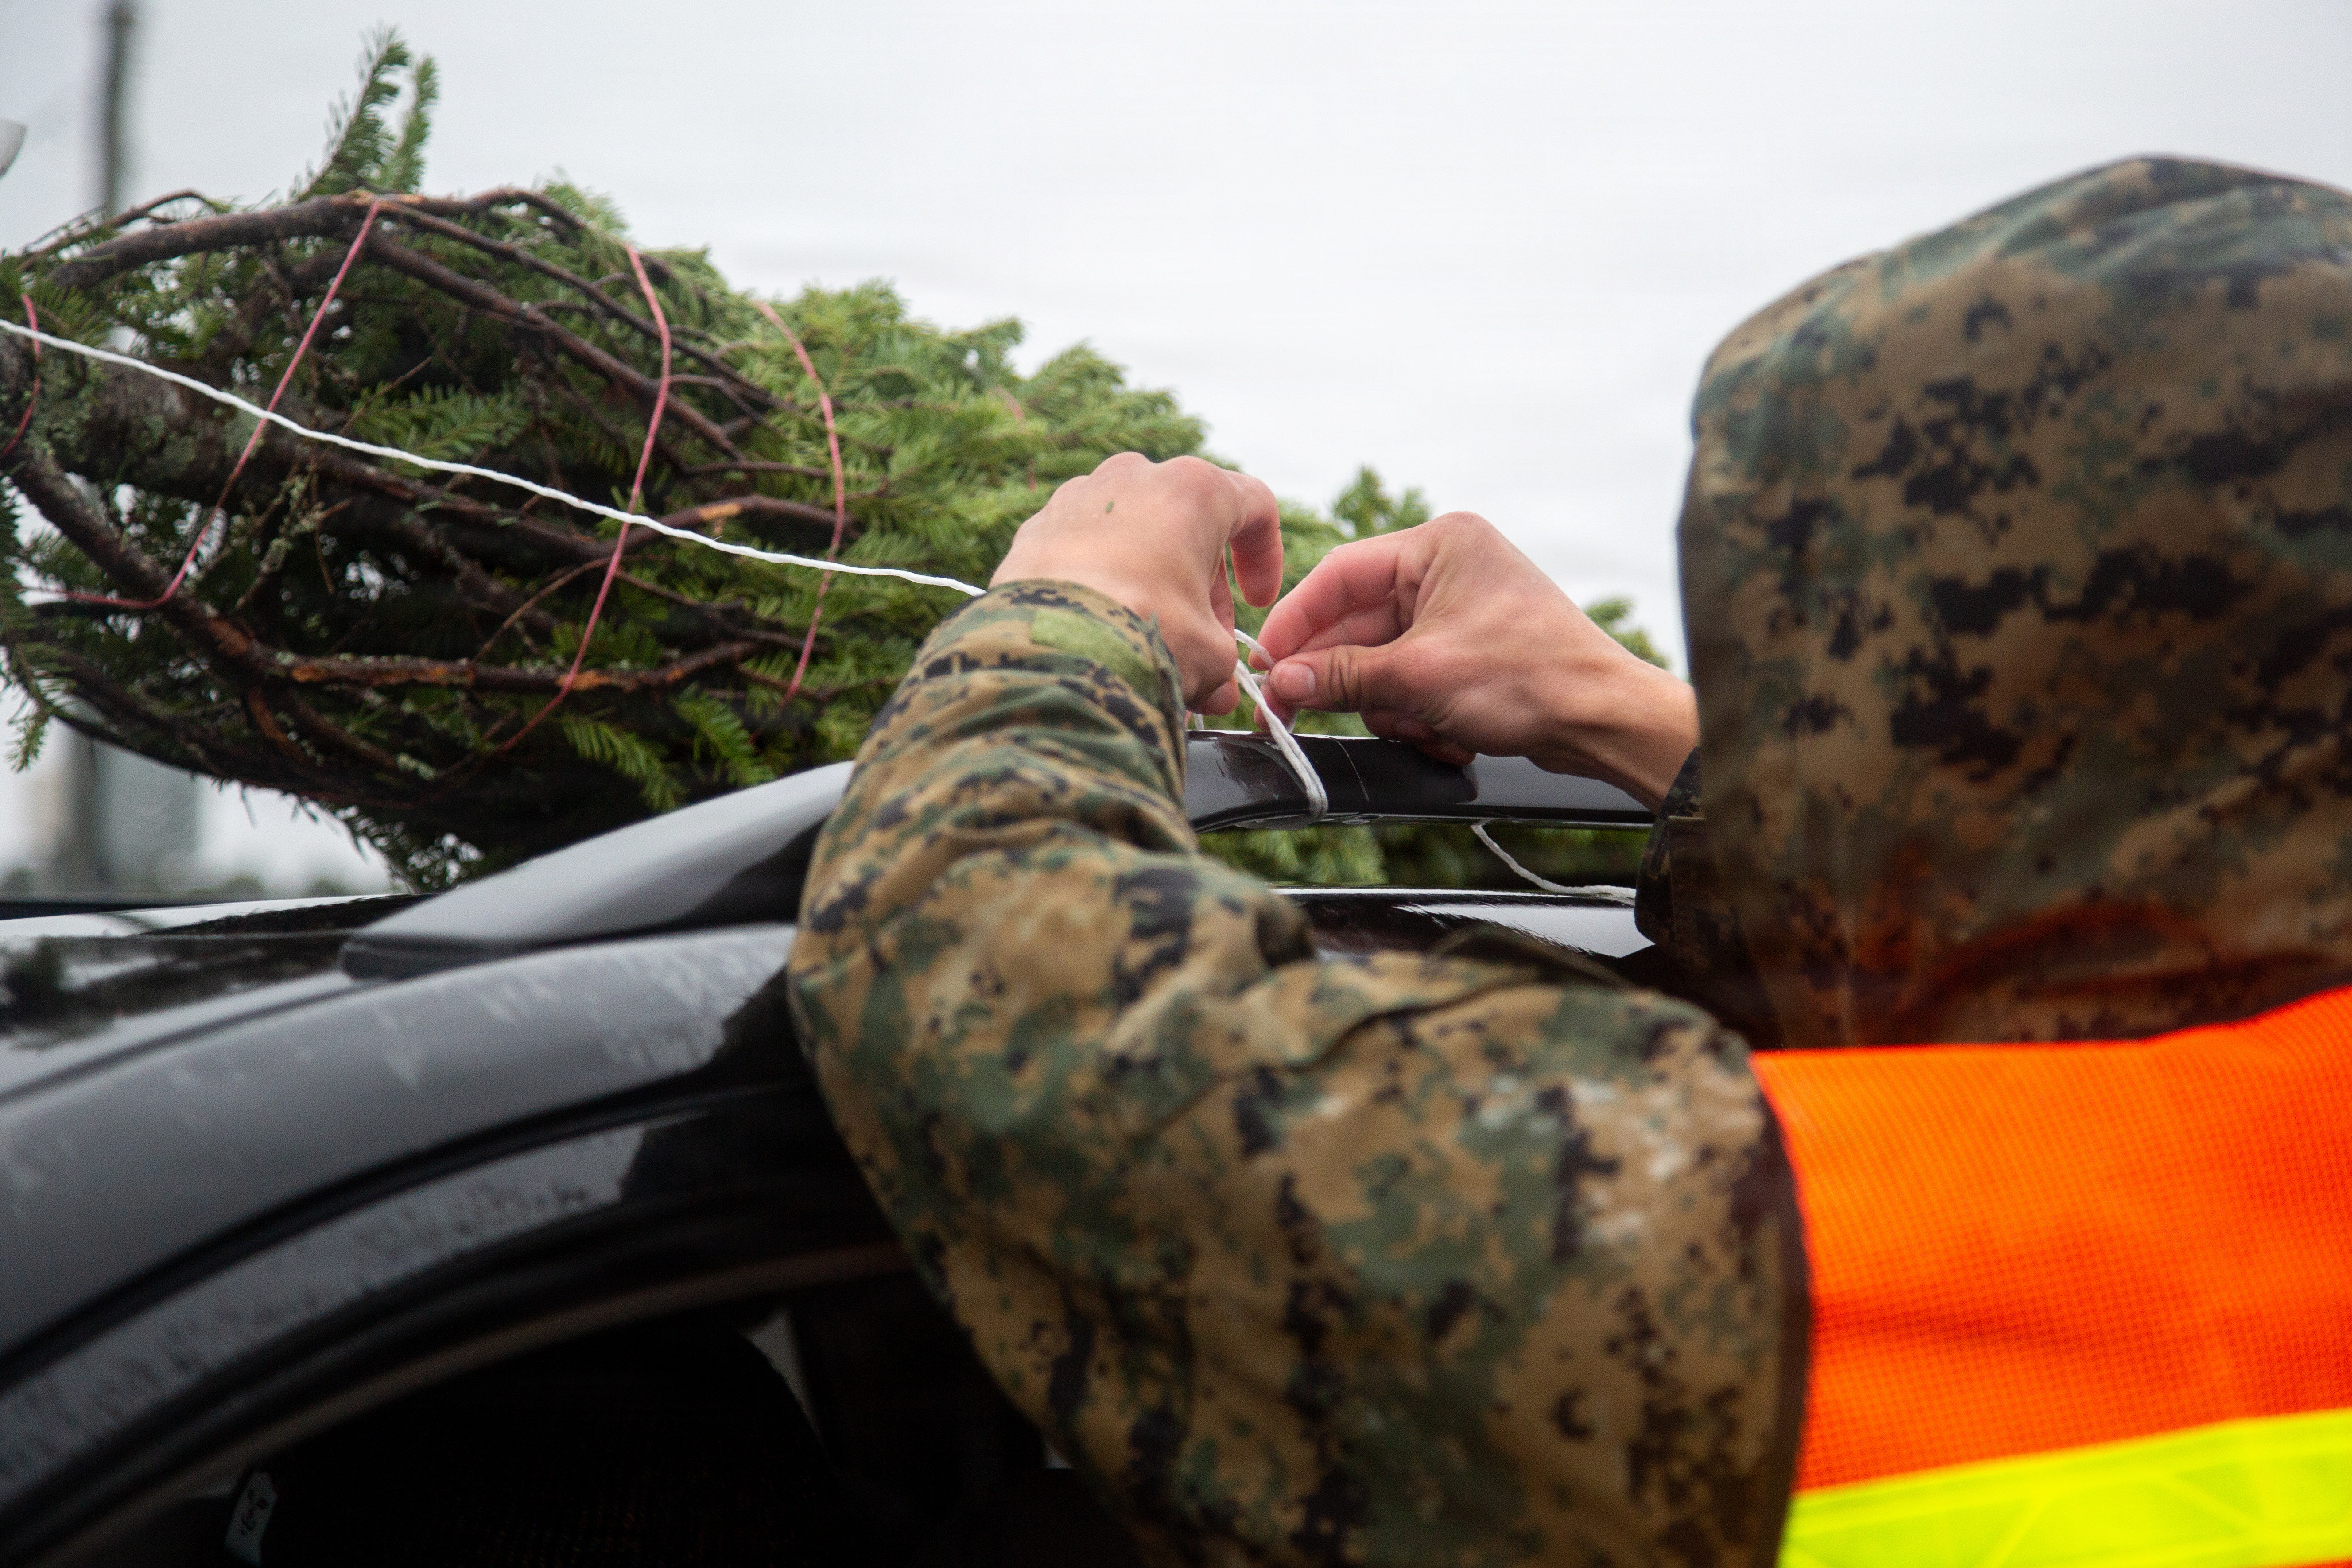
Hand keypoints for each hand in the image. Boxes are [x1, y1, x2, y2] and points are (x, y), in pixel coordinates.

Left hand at [992, 453, 1282, 712]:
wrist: (1049, 648)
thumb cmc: (1142, 635)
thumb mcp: (1209, 656)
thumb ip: (1221, 661)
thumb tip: (1214, 690)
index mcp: (1194, 490)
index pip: (1254, 508)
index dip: (1264, 558)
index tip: (1256, 601)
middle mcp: (1136, 476)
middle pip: (1189, 527)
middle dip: (1201, 587)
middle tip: (1200, 641)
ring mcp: (1080, 495)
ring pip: (1134, 537)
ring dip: (1150, 584)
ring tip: (1146, 639)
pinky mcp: (1037, 527)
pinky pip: (1084, 551)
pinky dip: (1100, 584)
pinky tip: (1099, 631)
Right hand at [1252, 511, 1696, 808]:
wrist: (1604, 722)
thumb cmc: (1530, 678)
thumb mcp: (1418, 677)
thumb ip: (1340, 676)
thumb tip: (1281, 683)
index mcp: (1440, 546)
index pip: (1340, 574)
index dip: (1296, 622)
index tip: (1265, 663)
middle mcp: (1450, 570)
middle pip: (1358, 626)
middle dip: (1346, 679)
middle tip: (1295, 716)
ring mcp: (1461, 612)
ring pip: (1384, 664)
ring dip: (1393, 707)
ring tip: (1424, 727)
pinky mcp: (1471, 653)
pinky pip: (1414, 683)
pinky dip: (1421, 716)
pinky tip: (1448, 736)